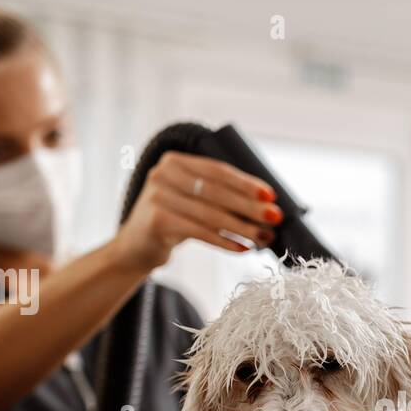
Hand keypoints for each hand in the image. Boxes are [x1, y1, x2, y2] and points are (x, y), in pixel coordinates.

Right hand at [111, 151, 282, 271]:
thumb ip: (217, 195)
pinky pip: (199, 232)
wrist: (136, 247)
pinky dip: (225, 241)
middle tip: (275, 218)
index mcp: (175, 161)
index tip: (271, 195)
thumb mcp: (191, 200)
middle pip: (217, 192)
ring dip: (243, 228)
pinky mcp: (156, 221)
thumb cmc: (174, 221)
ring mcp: (157, 196)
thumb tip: (265, 206)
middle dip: (250, 206)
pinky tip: (244, 249)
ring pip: (211, 214)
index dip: (246, 183)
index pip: (218, 170)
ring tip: (265, 238)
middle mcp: (163, 173)